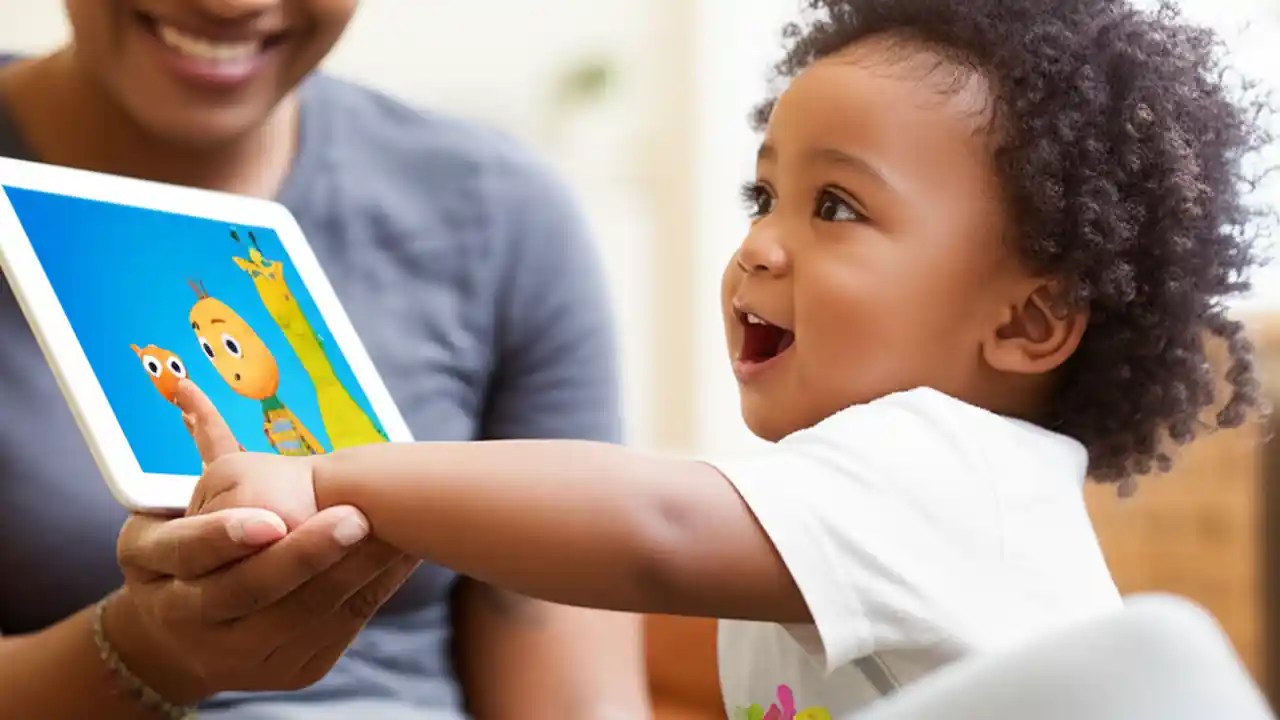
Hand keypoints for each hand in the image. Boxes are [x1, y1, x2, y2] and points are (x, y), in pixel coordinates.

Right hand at [104, 382, 417, 702]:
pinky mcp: (288, 670)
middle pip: (251, 591)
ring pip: (302, 617)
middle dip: (307, 557)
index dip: (229, 537)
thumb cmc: (184, 552)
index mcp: (154, 566)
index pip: (191, 552)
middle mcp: (189, 617)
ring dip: (354, 571)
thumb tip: (191, 388)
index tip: (274, 519)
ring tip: (397, 531)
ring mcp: (238, 654)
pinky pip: (336, 632)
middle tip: (357, 518)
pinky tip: (404, 555)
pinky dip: (372, 591)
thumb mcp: (169, 507)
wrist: (179, 640)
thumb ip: (202, 454)